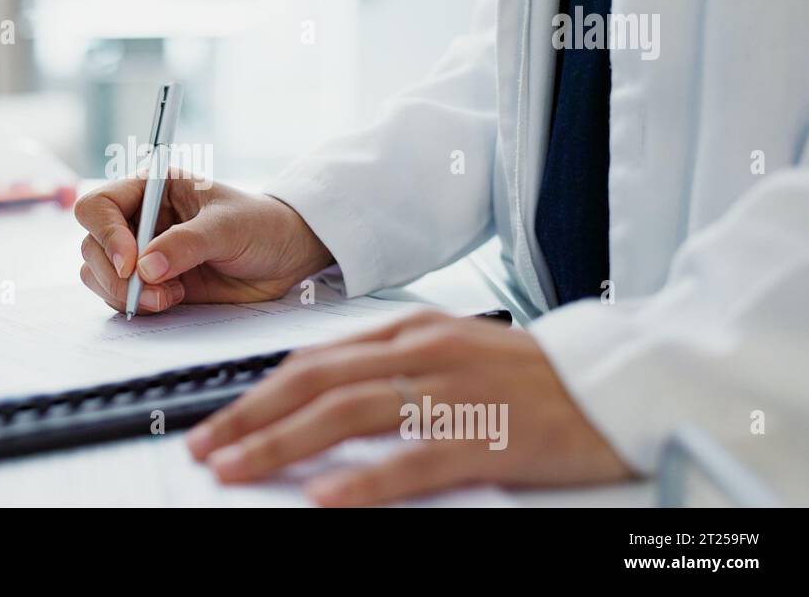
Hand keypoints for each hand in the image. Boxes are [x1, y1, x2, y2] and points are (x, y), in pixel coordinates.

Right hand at [73, 174, 333, 314]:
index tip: (132, 264)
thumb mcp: (228, 227)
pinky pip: (119, 298)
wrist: (284, 257)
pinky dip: (137, 306)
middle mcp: (137, 219)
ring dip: (125, 294)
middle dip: (116, 276)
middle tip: (151, 292)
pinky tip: (172, 300)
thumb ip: (186, 244)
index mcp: (150, 189)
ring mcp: (140, 254)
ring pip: (98, 275)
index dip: (107, 235)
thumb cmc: (260, 225)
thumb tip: (145, 268)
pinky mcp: (150, 284)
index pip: (99, 206)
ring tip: (169, 298)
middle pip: (92, 246)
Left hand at [185, 311, 631, 505]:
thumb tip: (327, 389)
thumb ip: (394, 364)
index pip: (315, 358)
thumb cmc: (536, 376)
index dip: (259, 390)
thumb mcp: (455, 351)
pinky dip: (364, 479)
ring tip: (237, 468)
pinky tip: (325, 497)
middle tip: (205, 447)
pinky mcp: (489, 437)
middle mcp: (424, 352)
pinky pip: (414, 459)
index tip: (221, 419)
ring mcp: (455, 392)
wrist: (621, 383)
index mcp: (414, 330)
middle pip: (314, 381)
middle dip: (250, 415)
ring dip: (281, 442)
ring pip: (347, 412)